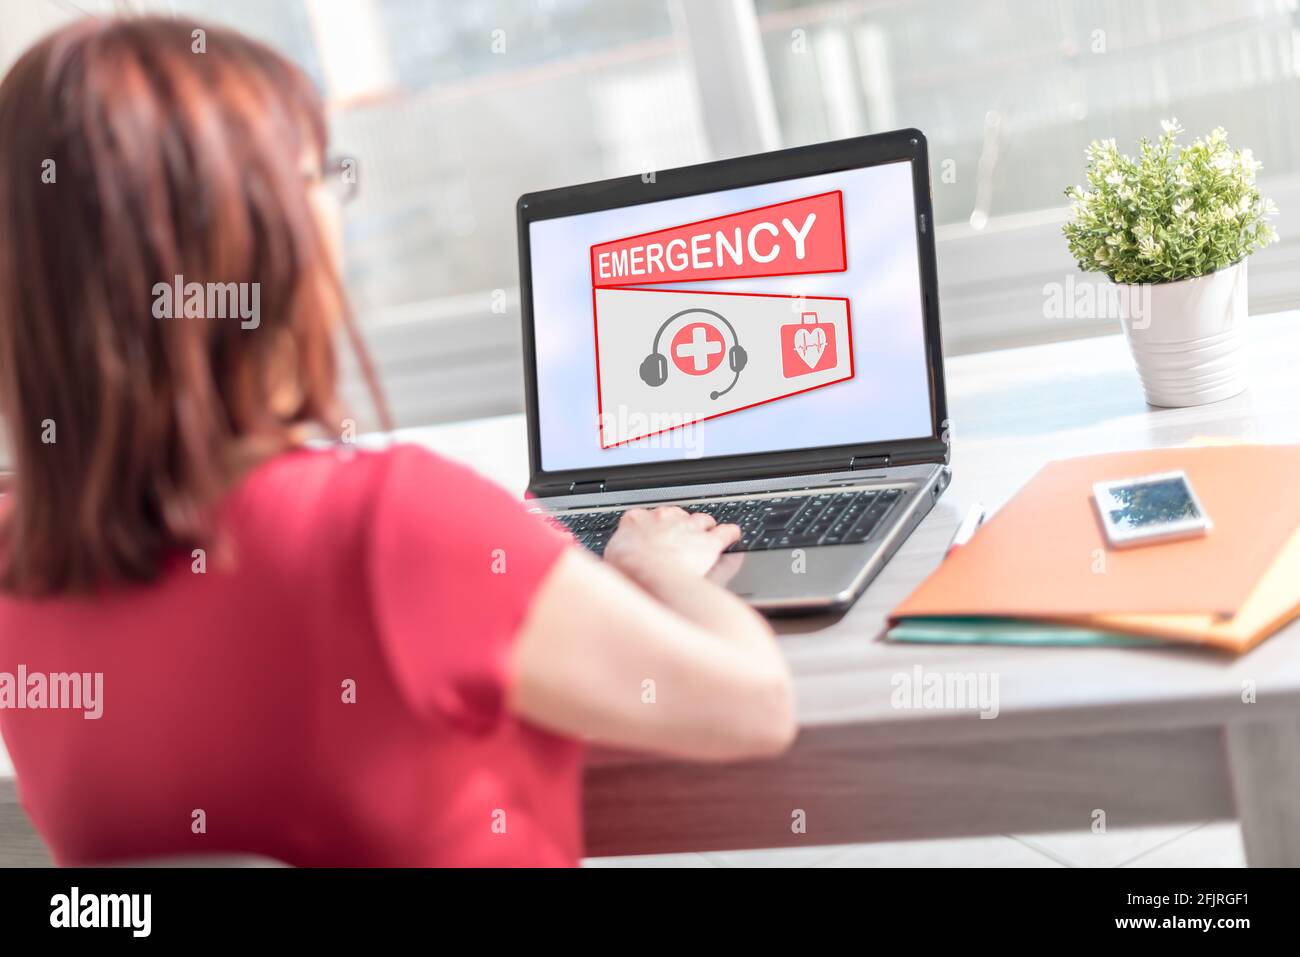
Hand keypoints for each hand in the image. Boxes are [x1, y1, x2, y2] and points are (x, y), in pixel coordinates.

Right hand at [604, 507, 740, 581]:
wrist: (649, 574)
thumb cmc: (627, 571)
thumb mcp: (610, 558)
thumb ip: (618, 551)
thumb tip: (616, 557)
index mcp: (637, 520)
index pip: (646, 516)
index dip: (653, 527)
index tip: (654, 535)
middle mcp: (664, 519)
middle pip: (676, 516)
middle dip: (680, 526)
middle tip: (681, 539)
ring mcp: (687, 527)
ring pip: (701, 520)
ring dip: (705, 527)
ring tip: (709, 533)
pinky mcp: (708, 541)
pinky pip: (724, 532)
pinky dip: (730, 533)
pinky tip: (733, 535)